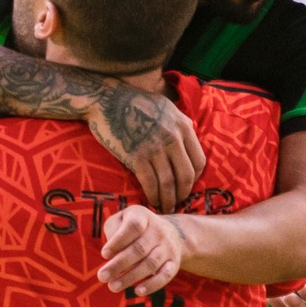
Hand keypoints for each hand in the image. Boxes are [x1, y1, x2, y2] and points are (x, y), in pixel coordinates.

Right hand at [87, 83, 204, 211]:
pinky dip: (153, 196)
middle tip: (177, 202)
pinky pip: (150, 183)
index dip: (195, 178)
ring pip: (168, 183)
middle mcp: (172, 137)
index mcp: (183, 126)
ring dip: (168, 200)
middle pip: (186, 175)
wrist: (106, 99)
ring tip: (165, 207)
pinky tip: (152, 201)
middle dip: (183, 193)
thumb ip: (179, 122)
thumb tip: (189, 133)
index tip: (186, 185)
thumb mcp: (166, 106)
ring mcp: (154, 147)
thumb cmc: (134, 102)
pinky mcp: (136, 156)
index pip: (199, 160)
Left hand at [98, 208, 187, 297]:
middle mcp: (158, 231)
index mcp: (142, 217)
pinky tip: (137, 291)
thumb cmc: (134, 228)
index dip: (118, 241)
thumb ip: (113, 230)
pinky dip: (152, 285)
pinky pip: (165, 276)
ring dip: (130, 277)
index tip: (104, 254)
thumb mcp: (121, 220)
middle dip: (119, 264)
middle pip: (139, 249)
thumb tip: (110, 253)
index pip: (133, 227)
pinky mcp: (174, 263)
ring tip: (113, 286)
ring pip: (150, 264)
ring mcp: (168, 247)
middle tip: (102, 277)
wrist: (170, 232)